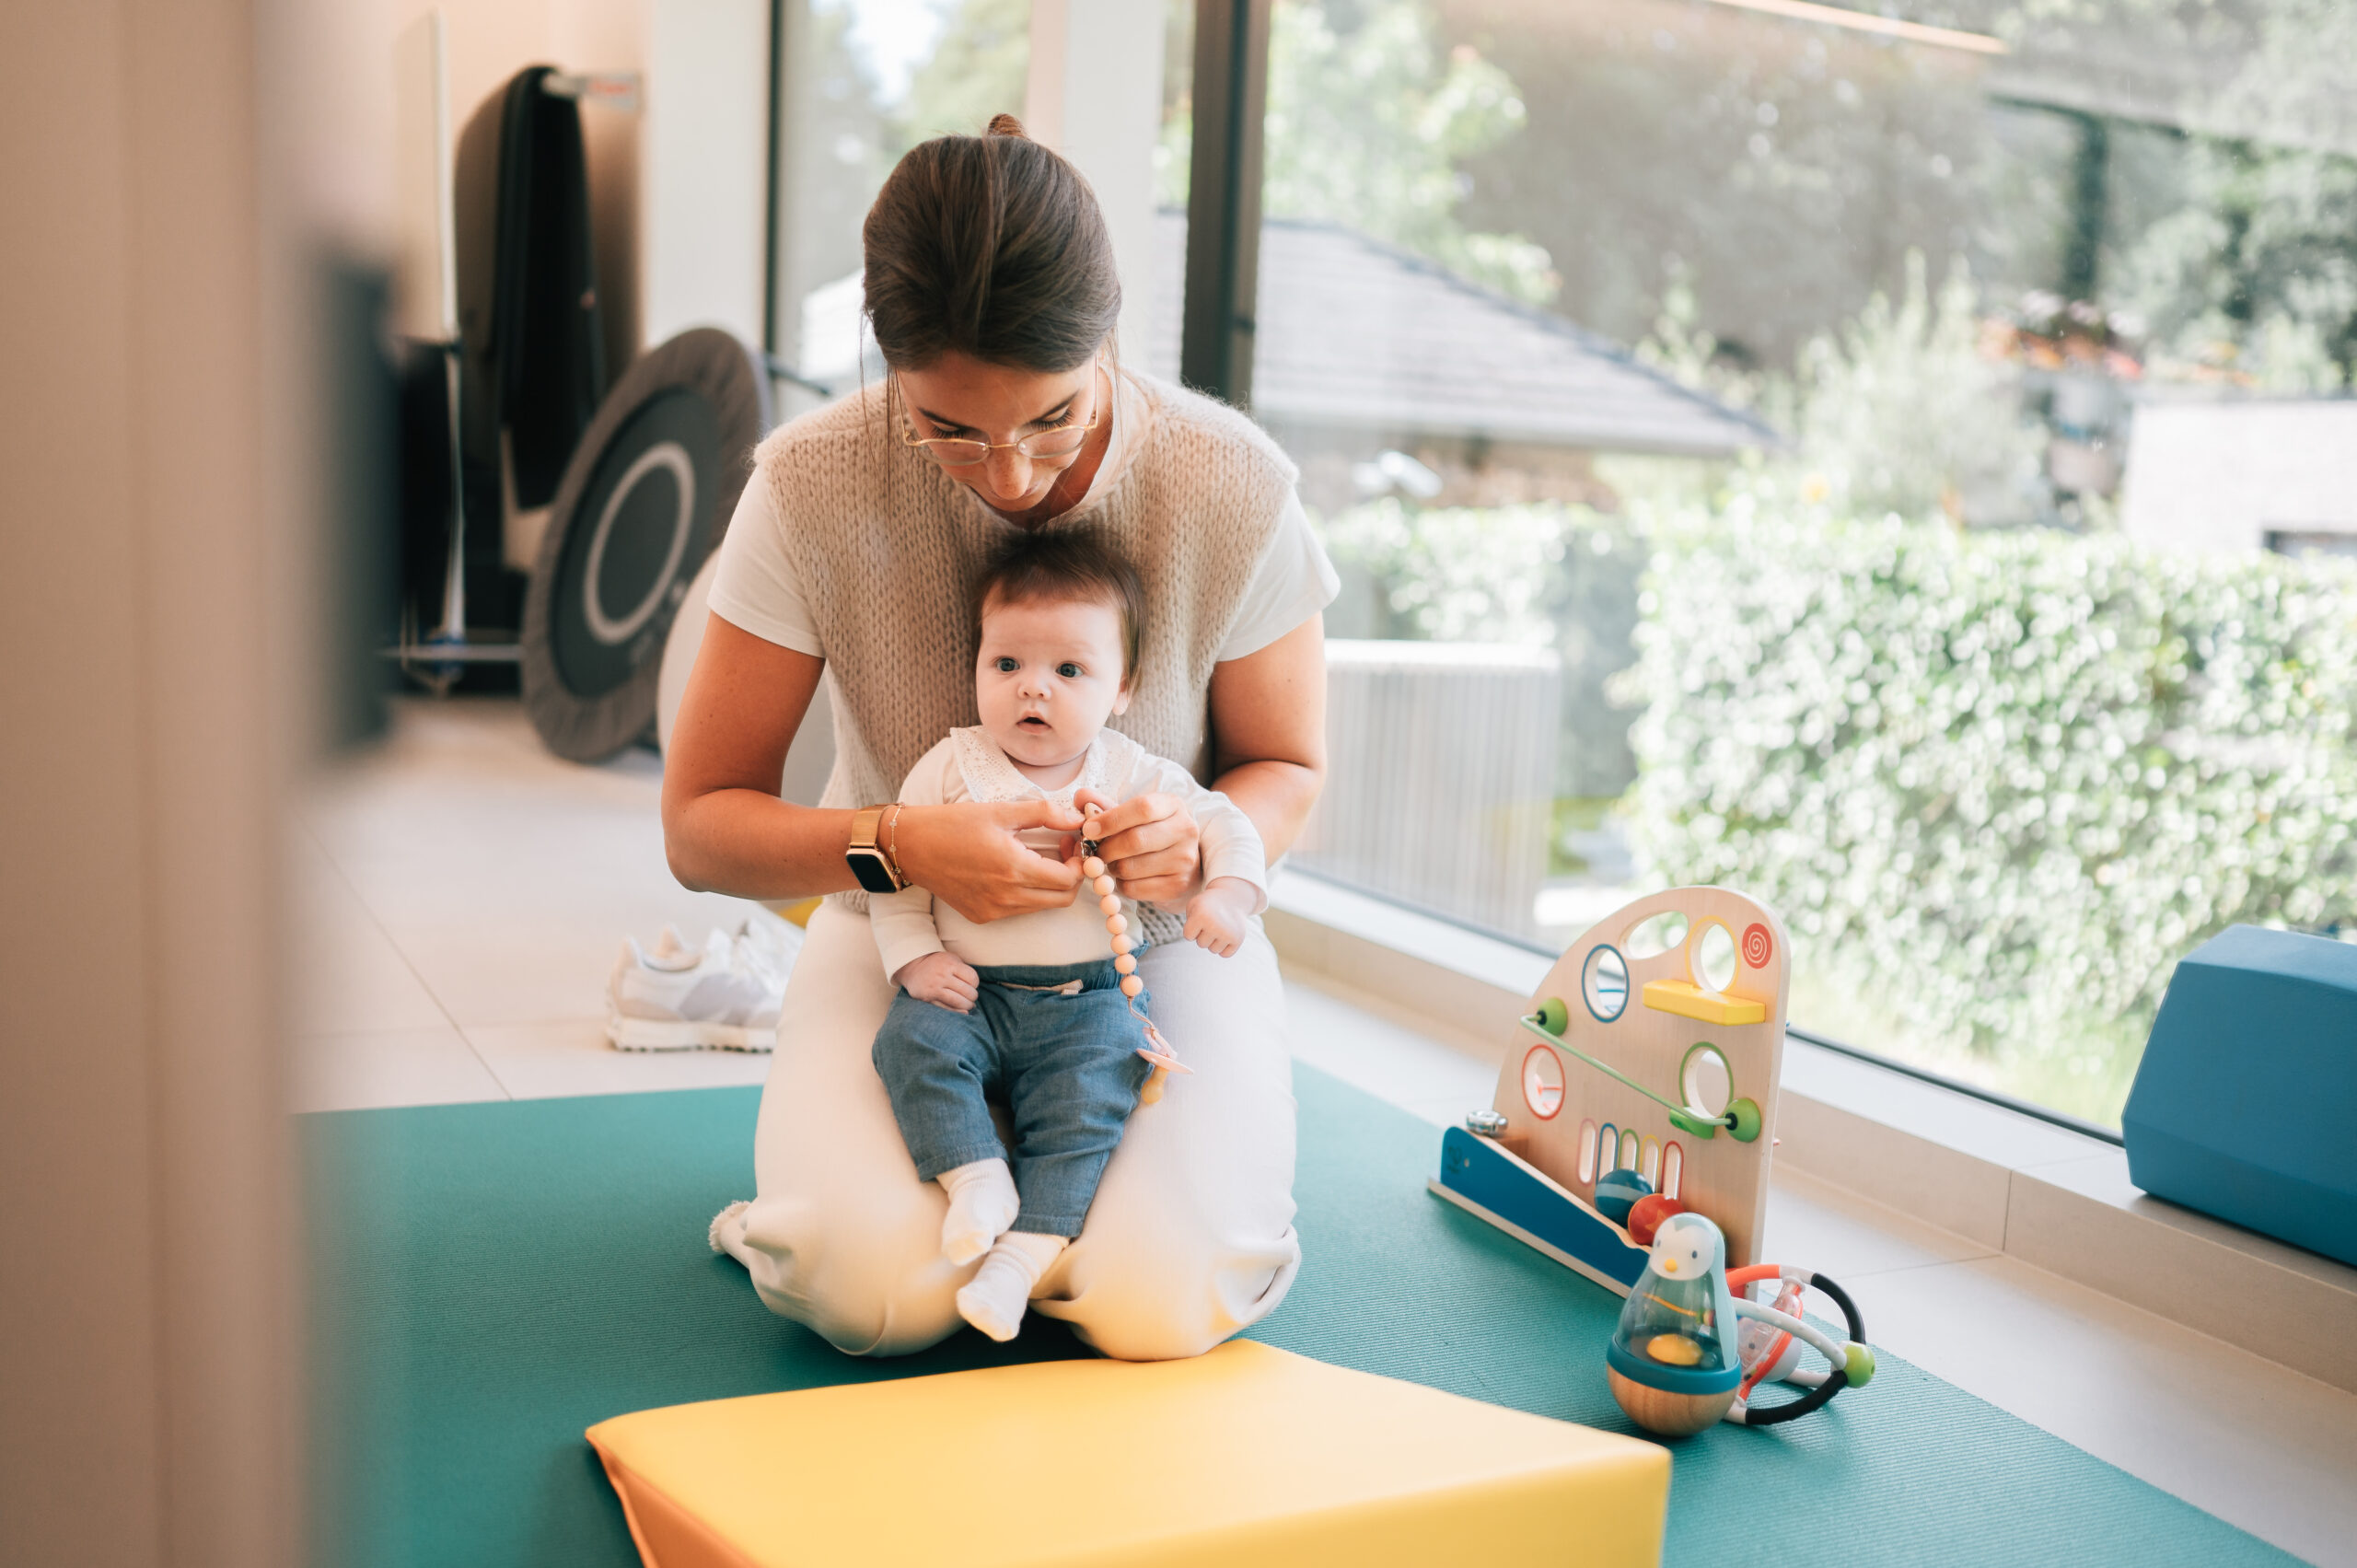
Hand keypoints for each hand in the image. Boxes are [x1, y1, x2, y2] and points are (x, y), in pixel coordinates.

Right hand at [893, 800, 1084, 923]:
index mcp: (1014, 869)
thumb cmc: (953, 824)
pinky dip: (1027, 892)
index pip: (1069, 880)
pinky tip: (1014, 869)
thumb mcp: (1001, 811)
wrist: (911, 847)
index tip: (1071, 842)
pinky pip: (1018, 910)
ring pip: (1041, 906)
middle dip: (1071, 876)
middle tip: (1062, 851)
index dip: (1079, 862)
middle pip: (1062, 899)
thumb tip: (1077, 819)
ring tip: (1037, 856)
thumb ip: (1045, 813)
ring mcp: (994, 911)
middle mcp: (1006, 898)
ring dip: (1049, 884)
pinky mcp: (982, 916)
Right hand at [894, 951, 979, 1011]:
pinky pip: (947, 1009)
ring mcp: (934, 988)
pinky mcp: (928, 998)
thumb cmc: (937, 964)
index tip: (972, 985)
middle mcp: (942, 976)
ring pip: (959, 1002)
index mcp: (950, 964)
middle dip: (973, 997)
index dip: (975, 984)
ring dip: (967, 1006)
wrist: (912, 967)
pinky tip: (963, 1012)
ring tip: (968, 1005)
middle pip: (968, 992)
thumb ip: (963, 969)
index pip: (972, 978)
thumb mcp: (951, 959)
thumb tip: (975, 988)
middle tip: (971, 997)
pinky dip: (957, 1012)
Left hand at [1071, 788, 1201, 903]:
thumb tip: (1080, 797)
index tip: (1088, 829)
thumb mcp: (1130, 813)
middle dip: (1106, 848)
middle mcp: (1185, 830)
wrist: (1178, 859)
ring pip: (1131, 867)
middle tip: (1095, 852)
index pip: (1142, 808)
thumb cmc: (1149, 830)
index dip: (1110, 819)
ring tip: (1114, 862)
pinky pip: (1135, 888)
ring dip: (1112, 867)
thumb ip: (1103, 804)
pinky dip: (1121, 884)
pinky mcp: (1177, 884)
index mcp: (1173, 805)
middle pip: (1135, 840)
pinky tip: (1126, 876)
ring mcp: (1184, 859)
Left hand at [1182, 877, 1255, 956]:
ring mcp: (1227, 933)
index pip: (1188, 936)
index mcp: (1200, 916)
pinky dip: (1225, 947)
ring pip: (1213, 950)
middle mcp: (1214, 925)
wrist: (1232, 898)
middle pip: (1201, 944)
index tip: (1199, 918)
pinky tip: (1226, 934)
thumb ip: (1188, 924)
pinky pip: (1225, 954)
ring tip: (1219, 927)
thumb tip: (1195, 940)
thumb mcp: (1193, 906)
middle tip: (1211, 921)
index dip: (1192, 928)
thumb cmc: (1208, 904)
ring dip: (1214, 941)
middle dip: (1204, 934)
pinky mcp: (1238, 940)